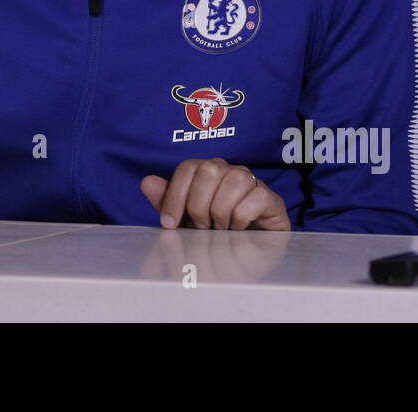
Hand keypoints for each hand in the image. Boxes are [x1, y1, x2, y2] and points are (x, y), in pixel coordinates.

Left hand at [141, 158, 290, 229]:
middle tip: (201, 227)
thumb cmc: (214, 231)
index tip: (168, 224)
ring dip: (222, 211)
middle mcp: (229, 170)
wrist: (249, 250)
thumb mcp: (186, 220)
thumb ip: (167, 201)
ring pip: (235, 180)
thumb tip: (147, 182)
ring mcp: (252, 181)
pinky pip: (255, 197)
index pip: (187, 168)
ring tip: (221, 228)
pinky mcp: (270, 197)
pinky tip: (240, 229)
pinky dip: (242, 218)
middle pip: (209, 170)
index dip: (174, 196)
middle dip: (199, 205)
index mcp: (206, 171)